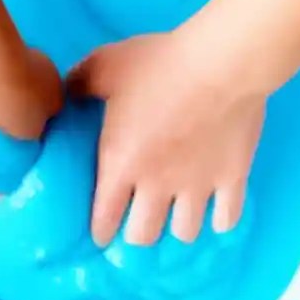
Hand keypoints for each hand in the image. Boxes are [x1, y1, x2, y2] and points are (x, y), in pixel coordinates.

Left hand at [68, 30, 267, 245]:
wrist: (221, 63)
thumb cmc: (159, 64)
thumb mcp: (106, 65)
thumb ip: (81, 82)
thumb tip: (67, 92)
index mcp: (122, 164)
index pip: (104, 218)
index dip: (100, 231)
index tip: (100, 235)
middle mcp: (157, 185)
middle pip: (143, 235)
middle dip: (137, 234)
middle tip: (138, 223)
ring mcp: (197, 186)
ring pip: (186, 232)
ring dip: (179, 228)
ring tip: (178, 218)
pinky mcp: (232, 178)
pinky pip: (227, 217)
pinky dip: (221, 220)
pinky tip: (216, 214)